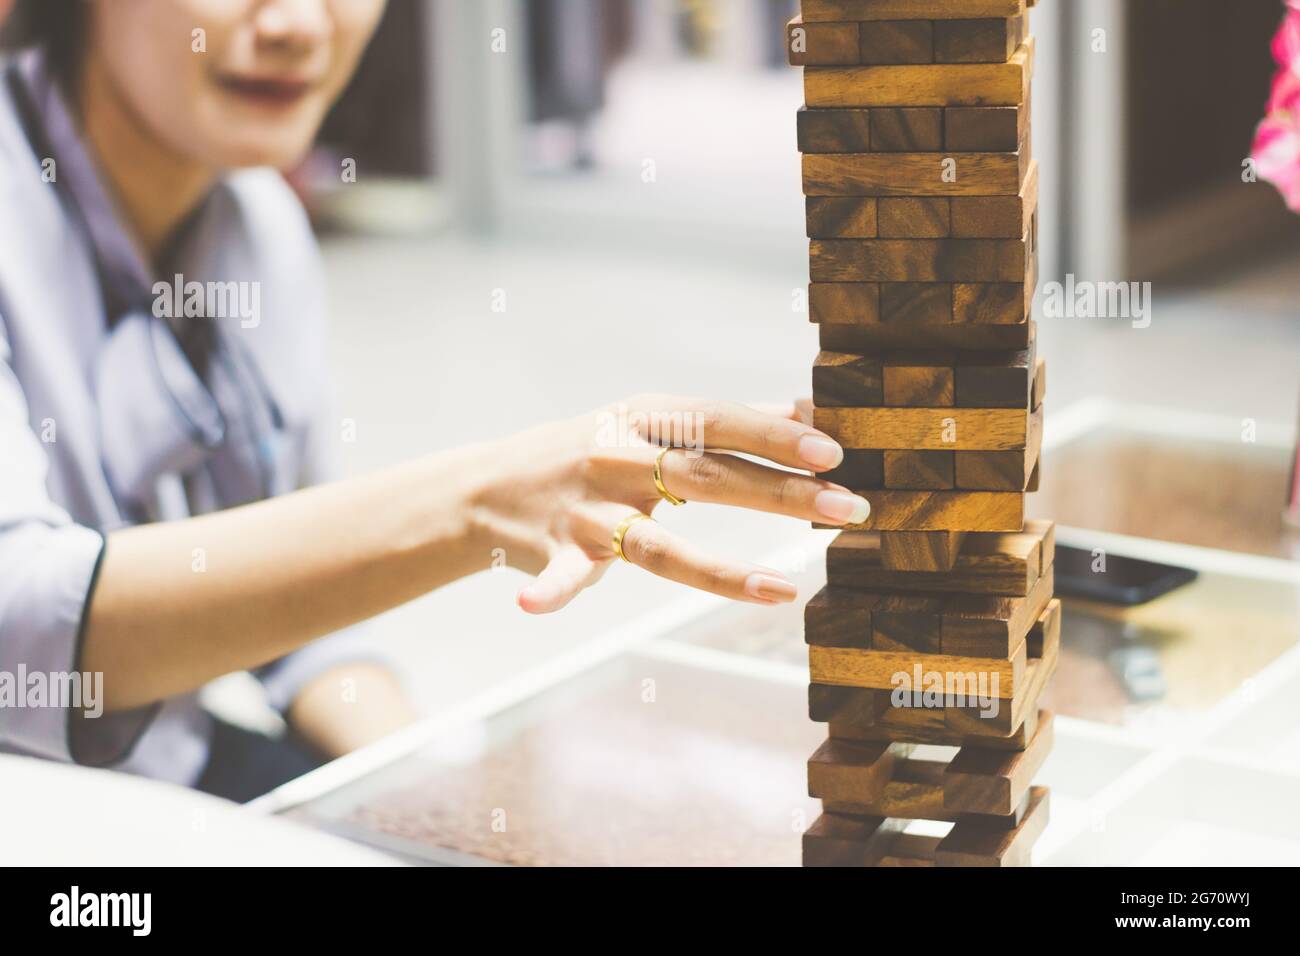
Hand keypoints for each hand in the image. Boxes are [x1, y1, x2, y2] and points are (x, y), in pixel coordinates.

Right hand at [467, 394, 870, 613]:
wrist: (489, 483)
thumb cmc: (587, 450)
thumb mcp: (645, 421)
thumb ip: (718, 422)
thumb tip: (800, 408)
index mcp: (645, 419)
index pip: (718, 422)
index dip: (774, 435)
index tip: (832, 453)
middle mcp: (619, 456)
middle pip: (707, 477)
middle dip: (781, 493)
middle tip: (847, 507)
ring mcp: (590, 507)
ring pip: (660, 544)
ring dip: (722, 570)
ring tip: (780, 588)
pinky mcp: (559, 550)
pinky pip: (562, 575)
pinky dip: (551, 591)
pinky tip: (535, 606)